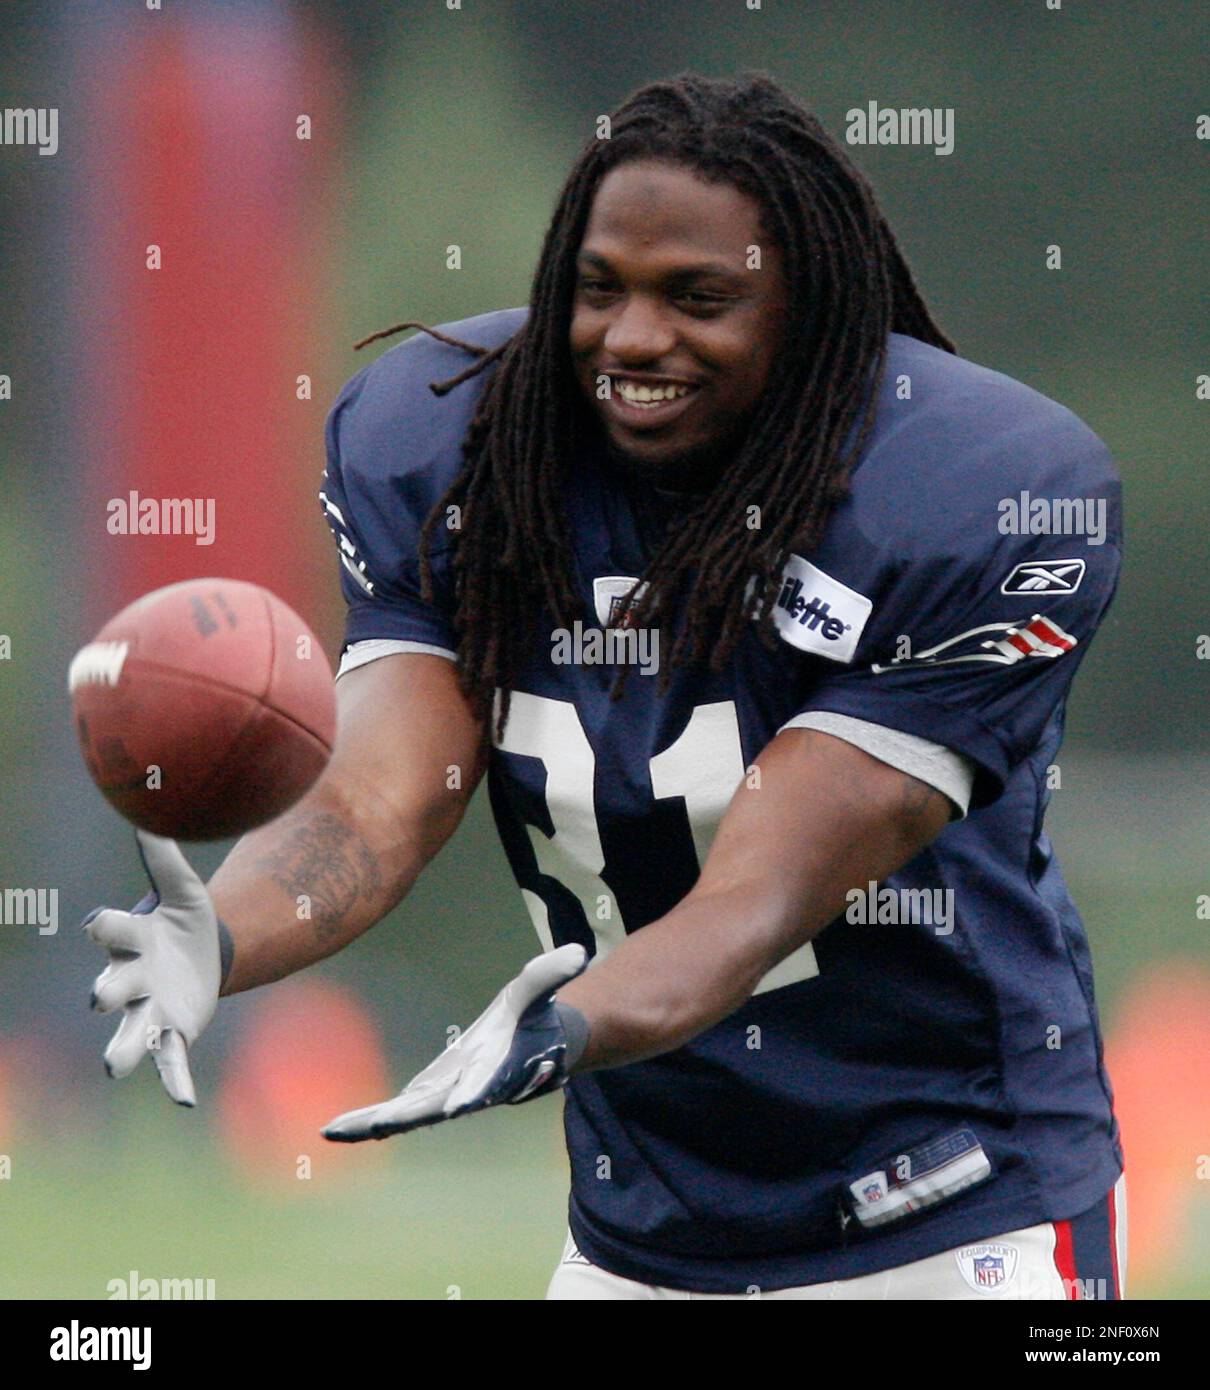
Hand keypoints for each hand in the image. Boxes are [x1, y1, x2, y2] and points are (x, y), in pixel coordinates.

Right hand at [83, 831, 221, 1105]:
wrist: (206, 955)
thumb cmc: (186, 921)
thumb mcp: (185, 891)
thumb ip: (166, 860)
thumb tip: (150, 814)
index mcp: (132, 940)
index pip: (111, 932)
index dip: (105, 927)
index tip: (97, 925)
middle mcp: (132, 979)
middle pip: (112, 987)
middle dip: (107, 992)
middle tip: (102, 998)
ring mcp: (149, 1010)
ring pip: (130, 1034)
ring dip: (122, 1050)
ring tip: (113, 1067)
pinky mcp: (172, 1033)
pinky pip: (170, 1061)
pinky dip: (175, 1080)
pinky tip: (185, 1100)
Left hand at [323, 943, 588, 1141]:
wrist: (532, 1047)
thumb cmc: (535, 1016)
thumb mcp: (539, 990)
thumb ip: (551, 974)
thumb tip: (579, 954)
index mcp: (496, 1067)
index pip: (486, 1080)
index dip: (473, 1091)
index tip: (457, 1106)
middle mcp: (468, 1089)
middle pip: (434, 1107)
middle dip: (403, 1116)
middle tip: (373, 1126)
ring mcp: (446, 1095)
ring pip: (406, 1114)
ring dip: (372, 1123)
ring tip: (333, 1130)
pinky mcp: (430, 1094)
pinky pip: (397, 1111)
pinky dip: (369, 1120)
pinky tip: (338, 1128)